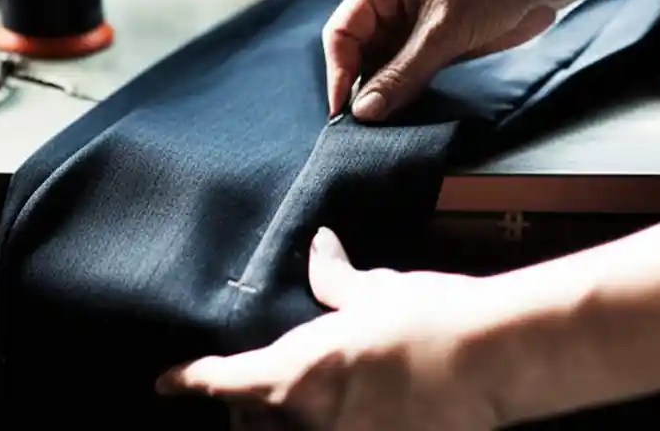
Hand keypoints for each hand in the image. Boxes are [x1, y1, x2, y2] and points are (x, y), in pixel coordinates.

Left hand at [156, 228, 503, 430]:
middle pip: (251, 424)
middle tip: (249, 393)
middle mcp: (307, 422)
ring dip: (282, 426)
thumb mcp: (375, 292)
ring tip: (297, 407)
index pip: (222, 381)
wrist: (492, 360)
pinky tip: (353, 416)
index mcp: (292, 373)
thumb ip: (336, 279)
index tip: (168, 380)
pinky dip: (329, 426)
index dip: (191, 379)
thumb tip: (319, 246)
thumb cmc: (427, 317)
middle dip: (244, 411)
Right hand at [323, 0, 558, 121]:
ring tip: (380, 124)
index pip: (342, 32)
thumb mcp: (443, 32)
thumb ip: (402, 74)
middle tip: (361, 125)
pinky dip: (403, 92)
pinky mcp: (434, 42)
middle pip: (358, 52)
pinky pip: (407, 72)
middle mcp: (390, 4)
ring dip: (382, 92)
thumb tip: (364, 111)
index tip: (342, 110)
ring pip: (382, 65)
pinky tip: (401, 112)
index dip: (339, 72)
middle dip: (359, 86)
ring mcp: (412, 24)